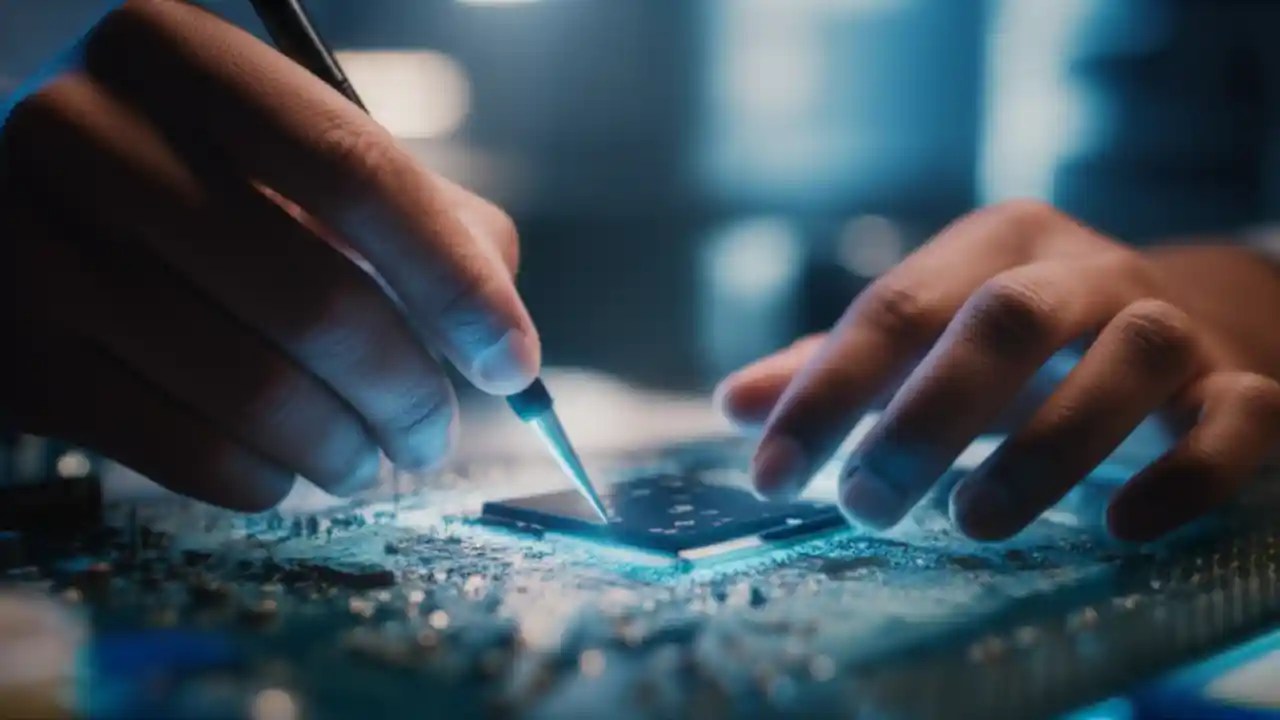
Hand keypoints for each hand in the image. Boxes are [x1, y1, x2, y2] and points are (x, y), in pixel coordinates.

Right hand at [1, 0, 537, 509]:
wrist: (24, 226)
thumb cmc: (195, 187)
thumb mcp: (297, 161)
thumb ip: (418, 215)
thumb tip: (506, 337)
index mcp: (176, 53)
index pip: (353, 169)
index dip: (453, 279)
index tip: (513, 361)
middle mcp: (84, 131)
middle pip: (312, 294)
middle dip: (407, 390)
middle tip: (433, 432)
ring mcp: (33, 247)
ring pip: (254, 389)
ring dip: (346, 448)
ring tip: (370, 455)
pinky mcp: (18, 360)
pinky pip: (188, 453)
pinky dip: (269, 479)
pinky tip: (289, 467)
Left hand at [715, 200, 1279, 540]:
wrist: (1201, 316)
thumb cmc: (1035, 342)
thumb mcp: (936, 336)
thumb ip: (840, 369)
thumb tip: (737, 404)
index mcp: (995, 246)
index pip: (895, 307)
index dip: (826, 391)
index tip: (771, 473)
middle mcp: (1084, 271)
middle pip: (1004, 319)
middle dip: (926, 414)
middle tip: (866, 502)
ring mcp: (1173, 325)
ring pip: (1123, 362)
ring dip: (1045, 447)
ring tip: (974, 520)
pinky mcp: (1246, 383)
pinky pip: (1234, 421)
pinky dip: (1185, 475)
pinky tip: (1123, 528)